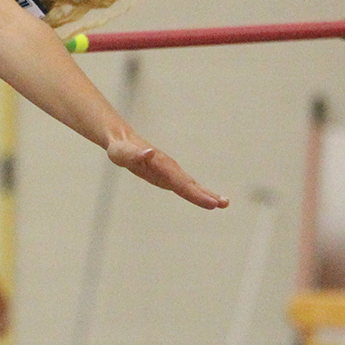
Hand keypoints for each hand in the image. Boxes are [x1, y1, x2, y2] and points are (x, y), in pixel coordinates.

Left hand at [107, 137, 228, 209]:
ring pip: (191, 184)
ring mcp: (171, 171)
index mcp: (160, 165)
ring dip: (207, 194)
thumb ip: (133, 154)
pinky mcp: (169, 175)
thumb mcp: (121, 153)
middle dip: (206, 195)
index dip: (195, 193)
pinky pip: (186, 185)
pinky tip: (209, 199)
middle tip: (224, 204)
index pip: (179, 182)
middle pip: (190, 184)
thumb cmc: (119, 149)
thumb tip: (148, 152)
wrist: (123, 141)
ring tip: (225, 203)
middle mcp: (169, 168)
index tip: (211, 202)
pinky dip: (198, 192)